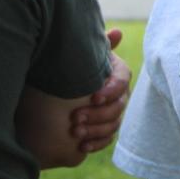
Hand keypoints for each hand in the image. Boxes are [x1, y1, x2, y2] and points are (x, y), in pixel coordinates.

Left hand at [71, 29, 130, 152]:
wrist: (56, 85)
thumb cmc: (72, 64)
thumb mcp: (83, 53)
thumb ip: (98, 44)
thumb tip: (118, 32)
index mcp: (116, 73)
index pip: (122, 82)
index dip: (110, 91)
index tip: (93, 97)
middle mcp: (119, 94)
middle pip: (118, 107)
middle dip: (98, 115)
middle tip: (75, 118)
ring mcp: (113, 113)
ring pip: (113, 125)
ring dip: (95, 131)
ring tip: (75, 133)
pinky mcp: (105, 129)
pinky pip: (107, 139)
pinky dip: (96, 144)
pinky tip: (81, 147)